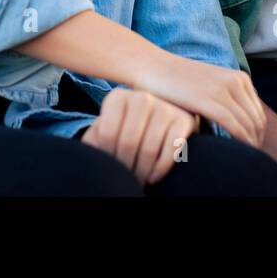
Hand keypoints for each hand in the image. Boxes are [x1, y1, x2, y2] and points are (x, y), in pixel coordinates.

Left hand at [81, 88, 199, 185]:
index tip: (111, 167)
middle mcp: (141, 97)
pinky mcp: (184, 120)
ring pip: (149, 149)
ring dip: (142, 172)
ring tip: (137, 180)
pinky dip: (161, 169)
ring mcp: (165, 106)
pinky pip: (172, 150)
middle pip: (128, 143)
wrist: (158, 122)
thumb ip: (94, 140)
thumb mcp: (106, 130)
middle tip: (125, 179)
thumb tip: (92, 155)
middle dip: (126, 168)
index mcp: (117, 97)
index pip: (107, 135)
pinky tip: (153, 177)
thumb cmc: (125, 129)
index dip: (108, 157)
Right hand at [131, 54, 266, 147]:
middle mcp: (235, 81)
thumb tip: (239, 127)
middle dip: (255, 143)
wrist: (152, 66)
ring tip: (237, 159)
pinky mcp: (208, 99)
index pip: (259, 114)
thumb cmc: (177, 83)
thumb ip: (226, 102)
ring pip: (248, 125)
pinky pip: (234, 125)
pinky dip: (238, 141)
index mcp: (239, 78)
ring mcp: (223, 88)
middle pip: (257, 121)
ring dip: (248, 145)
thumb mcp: (210, 86)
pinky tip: (232, 152)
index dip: (257, 136)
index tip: (249, 150)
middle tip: (245, 159)